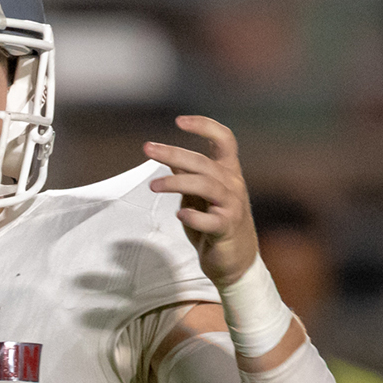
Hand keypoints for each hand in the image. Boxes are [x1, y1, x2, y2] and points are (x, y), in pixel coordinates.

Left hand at [145, 115, 257, 285]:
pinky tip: (180, 215)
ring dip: (177, 182)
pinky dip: (194, 217)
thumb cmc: (214, 224)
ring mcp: (232, 206)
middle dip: (174, 153)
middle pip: (204, 162)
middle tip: (148, 149)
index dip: (205, 126)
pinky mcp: (227, 229)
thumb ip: (188, 177)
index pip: (224, 140)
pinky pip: (212, 220)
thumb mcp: (199, 197)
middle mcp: (233, 184)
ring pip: (206, 185)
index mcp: (228, 172)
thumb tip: (170, 159)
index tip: (179, 121)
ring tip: (153, 186)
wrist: (234, 261)